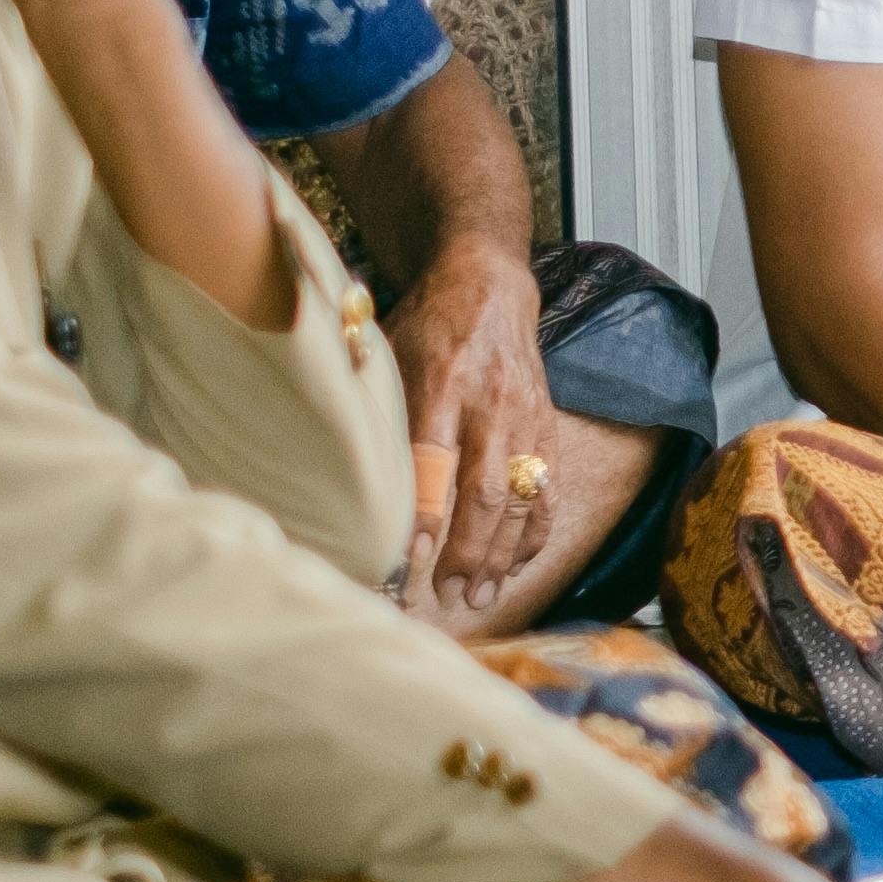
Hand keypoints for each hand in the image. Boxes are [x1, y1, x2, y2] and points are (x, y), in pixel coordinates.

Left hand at [396, 239, 556, 615]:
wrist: (490, 286)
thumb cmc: (427, 324)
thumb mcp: (387, 350)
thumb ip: (373, 406)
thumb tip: (333, 470)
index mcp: (440, 383)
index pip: (432, 459)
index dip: (424, 512)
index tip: (409, 557)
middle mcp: (488, 405)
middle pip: (484, 490)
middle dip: (468, 549)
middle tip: (449, 592)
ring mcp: (524, 418)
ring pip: (521, 498)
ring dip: (502, 553)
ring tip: (481, 594)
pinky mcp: (546, 427)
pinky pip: (549, 490)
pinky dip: (535, 533)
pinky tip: (516, 565)